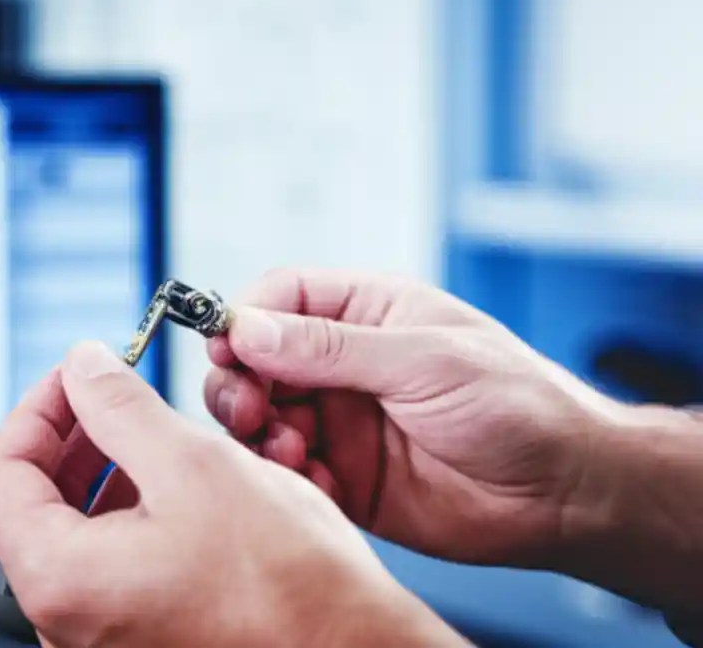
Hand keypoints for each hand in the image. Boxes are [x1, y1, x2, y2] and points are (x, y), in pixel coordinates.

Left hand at [0, 341, 463, 647]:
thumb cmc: (293, 586)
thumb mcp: (195, 463)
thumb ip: (119, 406)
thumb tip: (83, 368)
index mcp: (61, 581)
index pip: (0, 474)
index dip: (37, 409)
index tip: (78, 377)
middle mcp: (68, 623)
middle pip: (33, 505)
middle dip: (73, 438)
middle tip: (112, 395)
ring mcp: (102, 639)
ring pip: (75, 534)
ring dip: (106, 472)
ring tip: (156, 433)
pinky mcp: (139, 643)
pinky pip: (112, 567)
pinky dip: (131, 515)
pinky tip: (177, 486)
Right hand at [203, 268, 619, 567]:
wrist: (567, 493)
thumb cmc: (518, 403)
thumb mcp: (424, 360)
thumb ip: (331, 348)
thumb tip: (248, 328)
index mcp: (366, 314)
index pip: (281, 300)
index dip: (244, 319)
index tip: (227, 347)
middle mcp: (343, 365)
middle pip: (256, 361)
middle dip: (239, 383)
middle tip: (249, 409)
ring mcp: (340, 422)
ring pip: (261, 419)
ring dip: (258, 433)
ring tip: (290, 449)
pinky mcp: (343, 478)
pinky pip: (289, 474)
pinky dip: (287, 479)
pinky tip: (316, 483)